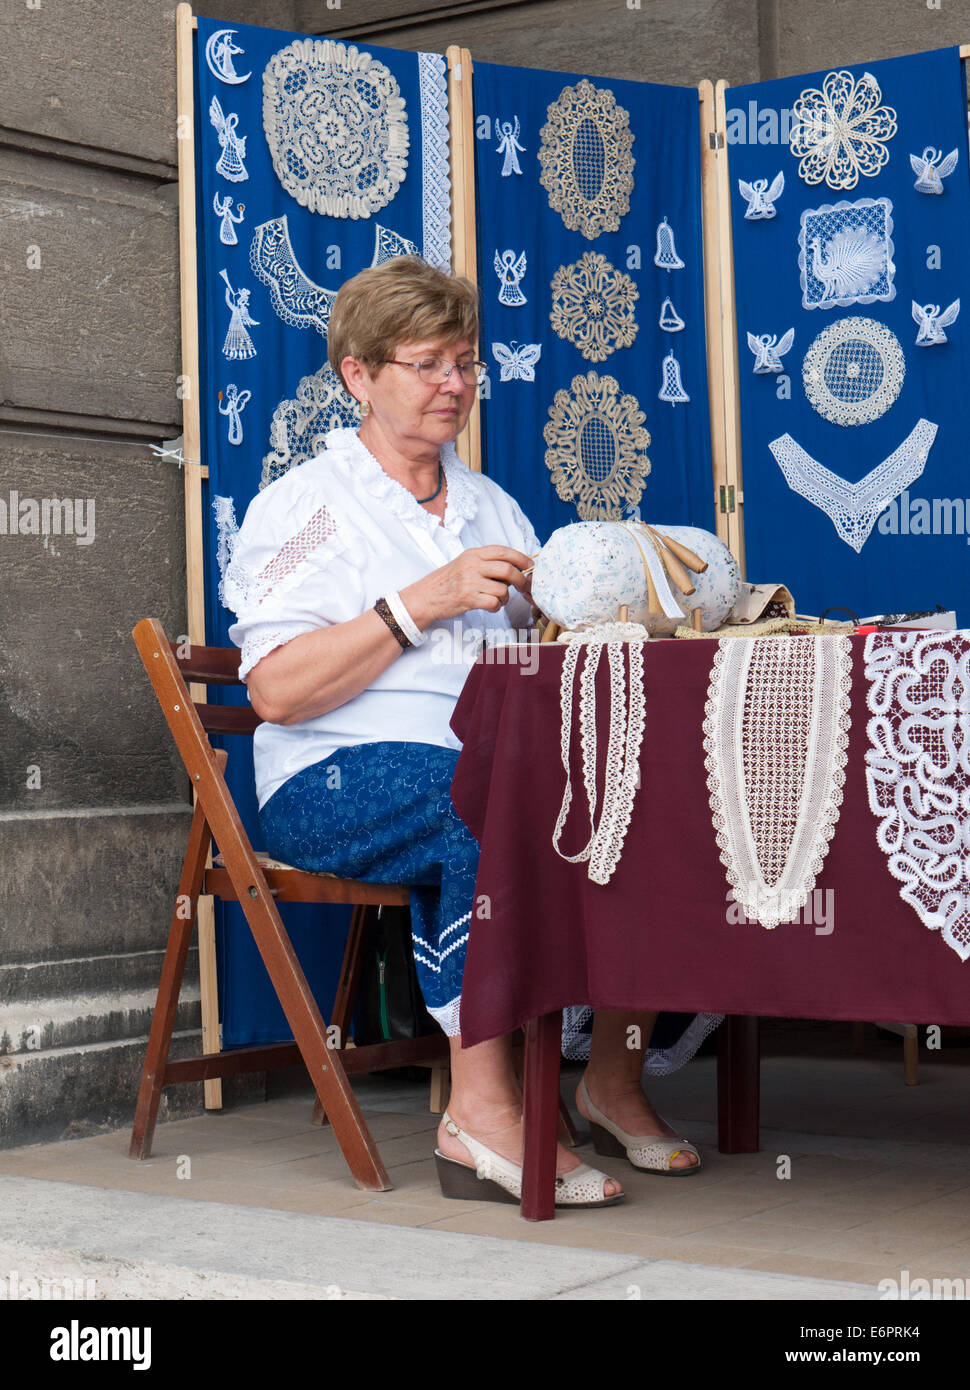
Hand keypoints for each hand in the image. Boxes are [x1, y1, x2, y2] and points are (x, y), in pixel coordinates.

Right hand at [401, 546, 532, 626]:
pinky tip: (489, 606)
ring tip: (497, 599)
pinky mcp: (468, 598)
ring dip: (505, 598)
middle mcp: (472, 565)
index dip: (521, 558)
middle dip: (521, 580)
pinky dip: (496, 607)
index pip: (504, 551)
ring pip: (503, 589)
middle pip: (508, 569)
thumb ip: (487, 563)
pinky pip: (494, 603)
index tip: (530, 566)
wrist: (425, 597)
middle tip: (524, 587)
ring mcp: (470, 582)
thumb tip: (515, 567)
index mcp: (473, 554)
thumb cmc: (447, 582)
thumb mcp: (465, 563)